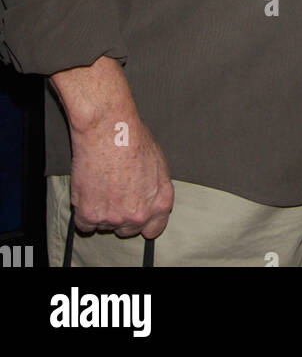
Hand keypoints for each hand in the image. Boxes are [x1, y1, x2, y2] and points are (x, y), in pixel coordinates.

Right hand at [70, 113, 173, 239]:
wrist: (108, 129)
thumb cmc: (133, 138)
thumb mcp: (158, 163)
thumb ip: (154, 188)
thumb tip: (148, 197)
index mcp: (160, 202)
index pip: (153, 229)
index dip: (143, 222)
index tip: (134, 215)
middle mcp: (139, 215)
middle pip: (127, 230)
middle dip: (121, 215)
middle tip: (114, 192)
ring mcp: (114, 218)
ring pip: (105, 225)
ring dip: (101, 211)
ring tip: (100, 183)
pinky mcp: (90, 215)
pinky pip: (84, 225)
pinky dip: (84, 212)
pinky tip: (87, 193)